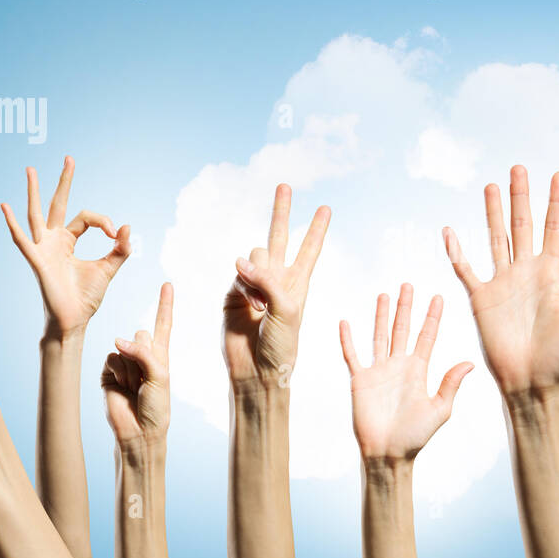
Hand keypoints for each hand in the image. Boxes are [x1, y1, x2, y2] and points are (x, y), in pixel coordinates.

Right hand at [1, 157, 130, 335]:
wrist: (75, 321)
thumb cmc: (86, 298)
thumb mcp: (108, 269)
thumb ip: (120, 249)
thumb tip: (127, 226)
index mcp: (69, 242)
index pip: (86, 218)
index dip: (103, 221)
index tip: (116, 234)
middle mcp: (54, 241)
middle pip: (58, 205)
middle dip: (63, 182)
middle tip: (69, 158)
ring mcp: (43, 249)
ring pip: (37, 215)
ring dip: (34, 192)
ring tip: (30, 169)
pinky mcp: (37, 261)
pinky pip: (22, 240)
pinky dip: (13, 224)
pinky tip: (5, 207)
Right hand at [102, 283, 172, 445]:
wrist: (139, 430)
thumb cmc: (156, 406)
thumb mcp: (160, 376)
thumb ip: (142, 353)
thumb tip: (116, 340)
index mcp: (160, 354)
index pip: (163, 324)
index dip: (165, 304)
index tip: (168, 284)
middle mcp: (142, 355)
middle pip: (140, 334)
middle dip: (142, 355)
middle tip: (145, 380)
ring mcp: (124, 363)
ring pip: (123, 348)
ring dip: (130, 369)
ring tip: (135, 387)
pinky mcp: (108, 371)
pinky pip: (111, 358)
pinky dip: (117, 373)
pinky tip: (122, 387)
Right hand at [223, 184, 330, 388]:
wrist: (257, 372)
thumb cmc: (281, 347)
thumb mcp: (286, 311)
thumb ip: (266, 282)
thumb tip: (239, 260)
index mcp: (298, 285)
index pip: (309, 250)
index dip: (316, 229)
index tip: (326, 208)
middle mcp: (276, 281)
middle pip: (279, 238)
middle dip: (281, 212)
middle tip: (285, 185)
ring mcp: (253, 286)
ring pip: (253, 257)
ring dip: (257, 275)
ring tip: (262, 305)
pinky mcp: (232, 295)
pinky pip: (237, 276)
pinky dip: (244, 287)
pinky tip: (251, 307)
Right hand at [340, 284, 473, 460]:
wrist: (388, 454)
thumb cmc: (415, 436)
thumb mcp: (439, 410)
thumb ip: (450, 385)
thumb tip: (469, 362)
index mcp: (419, 371)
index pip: (427, 337)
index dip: (432, 317)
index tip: (439, 297)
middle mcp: (399, 366)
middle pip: (403, 329)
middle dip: (406, 307)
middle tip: (409, 284)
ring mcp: (379, 371)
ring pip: (380, 336)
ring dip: (381, 316)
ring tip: (385, 294)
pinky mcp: (360, 380)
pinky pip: (353, 355)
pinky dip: (348, 339)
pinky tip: (346, 322)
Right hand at [443, 166, 558, 395]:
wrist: (533, 382)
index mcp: (554, 274)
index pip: (556, 228)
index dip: (556, 202)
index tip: (558, 175)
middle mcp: (527, 272)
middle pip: (523, 225)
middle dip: (522, 197)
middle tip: (519, 168)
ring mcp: (503, 283)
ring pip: (496, 239)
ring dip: (493, 213)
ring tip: (492, 186)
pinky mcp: (482, 299)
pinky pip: (466, 269)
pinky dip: (457, 251)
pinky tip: (449, 232)